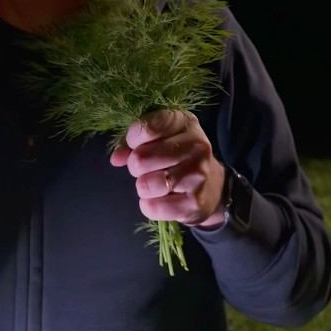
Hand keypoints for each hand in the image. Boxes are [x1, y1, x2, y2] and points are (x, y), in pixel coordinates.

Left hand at [110, 108, 226, 228]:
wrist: (213, 185)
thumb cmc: (179, 156)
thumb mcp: (161, 137)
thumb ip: (134, 142)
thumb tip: (116, 158)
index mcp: (184, 123)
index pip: (147, 128)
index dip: (133, 139)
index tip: (137, 145)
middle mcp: (196, 145)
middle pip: (141, 159)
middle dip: (136, 166)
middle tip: (148, 168)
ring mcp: (198, 174)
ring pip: (146, 184)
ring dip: (144, 187)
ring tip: (155, 184)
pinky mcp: (194, 202)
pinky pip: (152, 207)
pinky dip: (150, 206)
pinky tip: (161, 199)